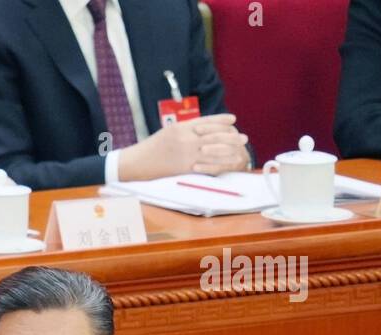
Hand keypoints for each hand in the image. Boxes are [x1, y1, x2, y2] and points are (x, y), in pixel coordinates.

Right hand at [117, 114, 250, 180]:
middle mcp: (185, 138)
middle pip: (214, 135)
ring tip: (241, 149)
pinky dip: (219, 164)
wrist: (137, 162)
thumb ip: (185, 129)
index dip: (221, 120)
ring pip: (213, 150)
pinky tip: (228, 163)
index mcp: (181, 127)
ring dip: (230, 150)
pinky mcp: (184, 167)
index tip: (233, 119)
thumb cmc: (151, 148)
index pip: (206, 121)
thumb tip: (201, 128)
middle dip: (231, 136)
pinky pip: (206, 165)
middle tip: (244, 137)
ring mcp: (185, 153)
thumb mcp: (167, 132)